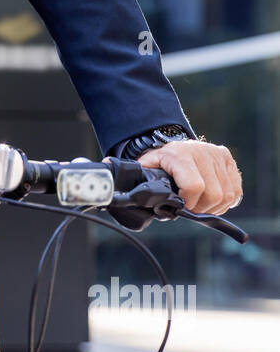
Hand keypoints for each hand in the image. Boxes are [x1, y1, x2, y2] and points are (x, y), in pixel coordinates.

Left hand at [109, 139, 242, 215]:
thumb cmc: (158, 162)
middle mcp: (202, 152)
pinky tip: (213, 200)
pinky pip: (236, 190)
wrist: (171, 143)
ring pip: (227, 195)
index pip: (194, 186)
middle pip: (213, 194)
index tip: (180, 206)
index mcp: (179, 155)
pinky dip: (226, 201)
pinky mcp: (228, 160)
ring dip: (215, 207)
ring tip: (200, 205)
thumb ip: (135, 180)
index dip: (188, 203)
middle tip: (190, 208)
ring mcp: (217, 155)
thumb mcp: (144, 168)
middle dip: (201, 208)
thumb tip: (116, 184)